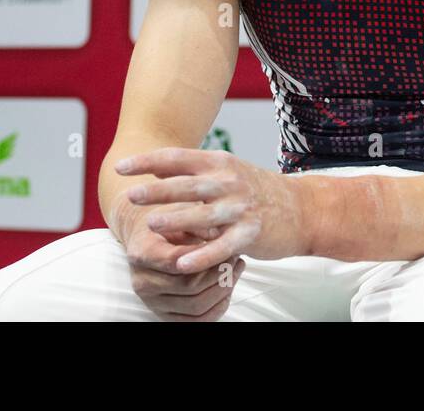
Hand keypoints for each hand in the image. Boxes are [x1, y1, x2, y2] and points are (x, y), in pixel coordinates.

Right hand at [114, 194, 246, 320]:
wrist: (151, 235)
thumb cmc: (169, 219)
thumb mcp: (182, 210)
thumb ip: (199, 222)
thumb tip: (221, 235)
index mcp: (141, 252)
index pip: (175, 261)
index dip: (204, 255)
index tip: (224, 243)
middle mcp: (142, 281)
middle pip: (188, 286)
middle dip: (218, 272)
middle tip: (235, 257)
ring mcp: (152, 301)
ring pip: (196, 305)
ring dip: (222, 289)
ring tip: (234, 269)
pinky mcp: (164, 314)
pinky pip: (196, 321)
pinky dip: (217, 307)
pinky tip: (227, 288)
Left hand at [116, 147, 308, 272]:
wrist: (303, 208)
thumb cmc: (258, 190)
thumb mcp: (229, 172)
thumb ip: (195, 172)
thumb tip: (154, 170)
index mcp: (219, 163)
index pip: (177, 158)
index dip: (147, 162)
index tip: (120, 167)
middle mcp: (229, 182)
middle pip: (187, 185)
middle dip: (157, 190)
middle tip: (130, 196)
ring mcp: (241, 208)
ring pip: (203, 215)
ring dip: (176, 219)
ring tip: (151, 225)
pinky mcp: (251, 234)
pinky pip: (222, 247)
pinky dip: (201, 256)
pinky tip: (182, 264)